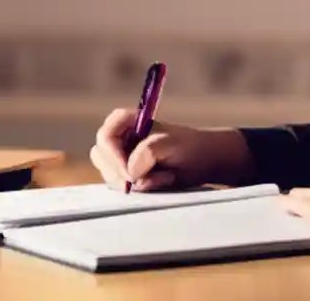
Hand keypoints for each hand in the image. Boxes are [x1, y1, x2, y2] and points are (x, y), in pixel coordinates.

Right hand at [89, 108, 254, 191]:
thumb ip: (147, 152)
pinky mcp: (129, 175)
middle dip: (119, 172)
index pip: (105, 136)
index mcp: (129, 121)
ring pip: (109, 174)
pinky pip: (121, 186)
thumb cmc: (192, 147)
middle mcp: (122, 138)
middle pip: (101, 156)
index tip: (129, 173)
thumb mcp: (172, 145)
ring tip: (163, 177)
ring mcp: (123, 157)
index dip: (112, 155)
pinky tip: (161, 182)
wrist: (208, 161)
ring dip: (132, 182)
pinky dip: (138, 189)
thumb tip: (130, 172)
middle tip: (144, 182)